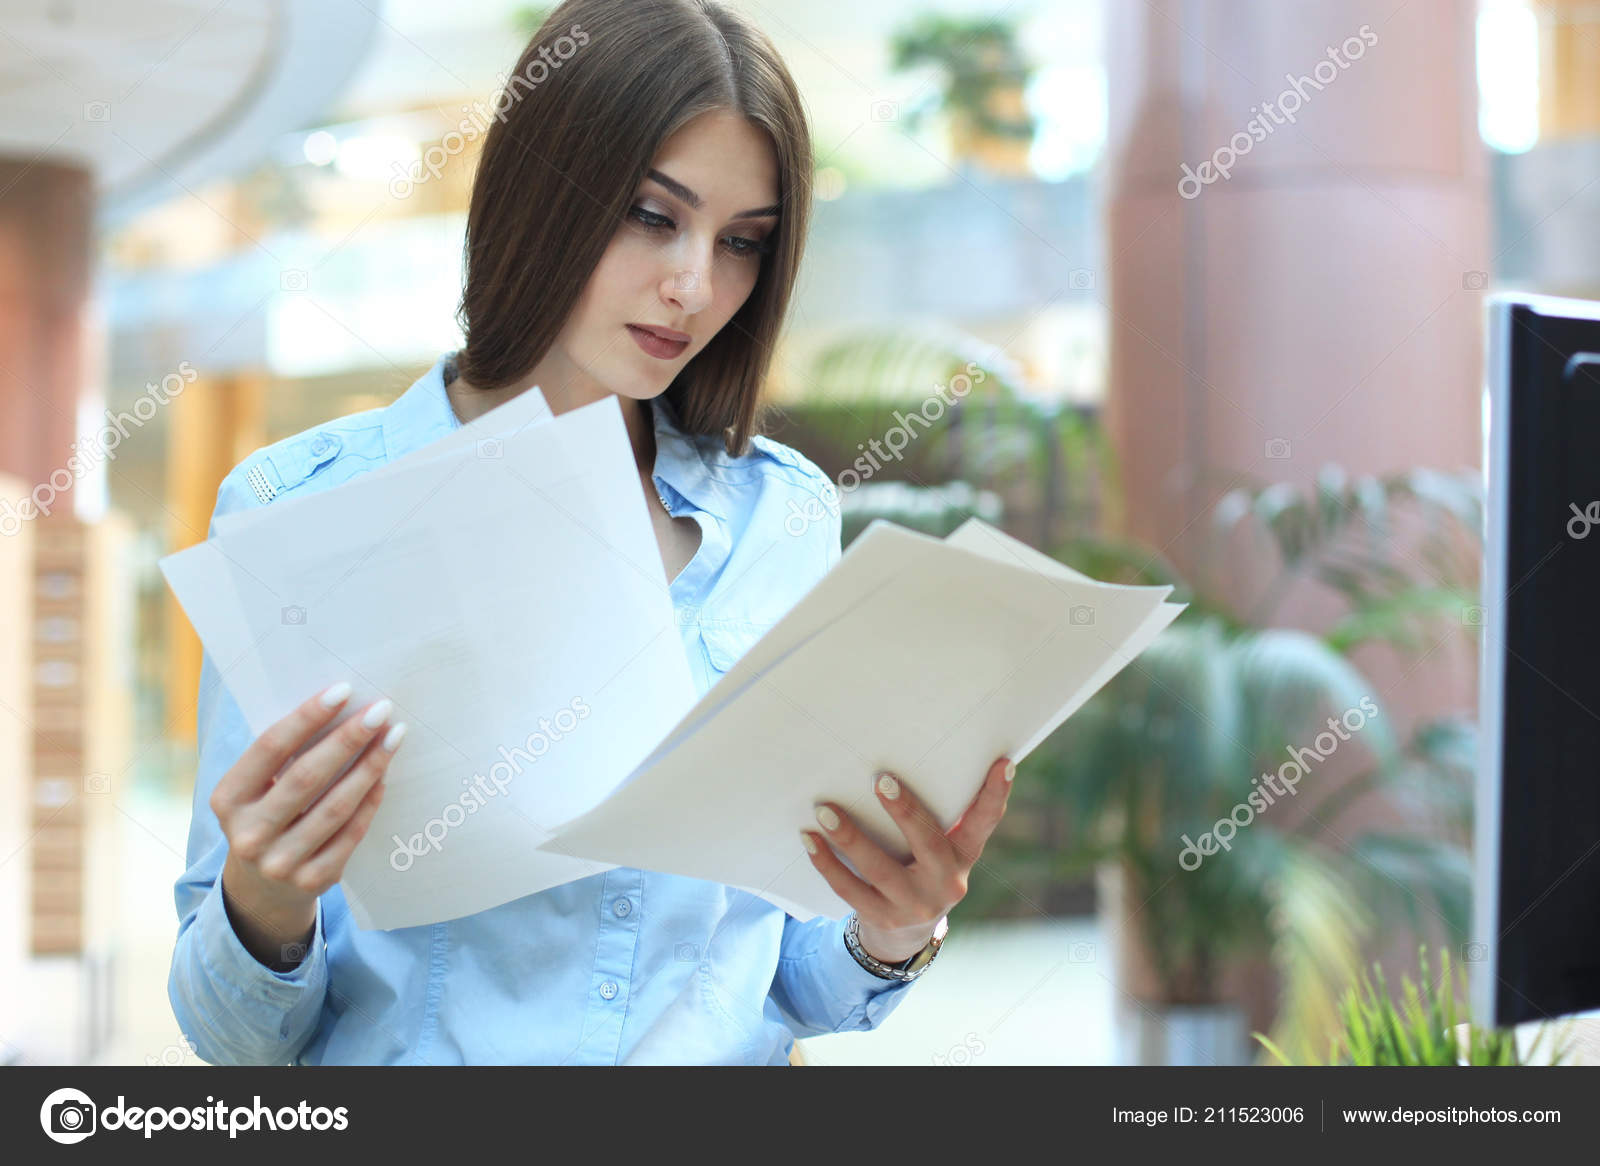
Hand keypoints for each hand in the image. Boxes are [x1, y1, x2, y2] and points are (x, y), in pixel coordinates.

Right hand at [211, 682, 406, 969]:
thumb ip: (282, 757)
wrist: (262, 888)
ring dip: (370, 766)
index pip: (270, 748)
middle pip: (306, 776)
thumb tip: (339, 707)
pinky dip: (371, 800)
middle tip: (381, 710)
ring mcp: (280, 862)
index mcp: (227, 799)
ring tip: (394, 736)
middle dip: (348, 739)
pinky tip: (385, 774)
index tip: (343, 690)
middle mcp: (248, 833)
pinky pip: (351, 833)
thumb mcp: (255, 790)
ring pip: (335, 806)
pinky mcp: (313, 881)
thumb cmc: (266, 816)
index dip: (307, 717)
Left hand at [800, 755, 1014, 962]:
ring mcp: (914, 904)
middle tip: (881, 779)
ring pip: (878, 868)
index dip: (995, 793)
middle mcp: (946, 882)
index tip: (1002, 762)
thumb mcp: (940, 851)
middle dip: (904, 812)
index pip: (984, 822)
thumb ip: (936, 818)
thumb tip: (907, 760)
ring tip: (824, 810)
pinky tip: (809, 840)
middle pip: (926, 842)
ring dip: (849, 837)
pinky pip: (849, 888)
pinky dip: (826, 863)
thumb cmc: (920, 870)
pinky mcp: (882, 918)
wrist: (904, 936)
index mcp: (964, 856)